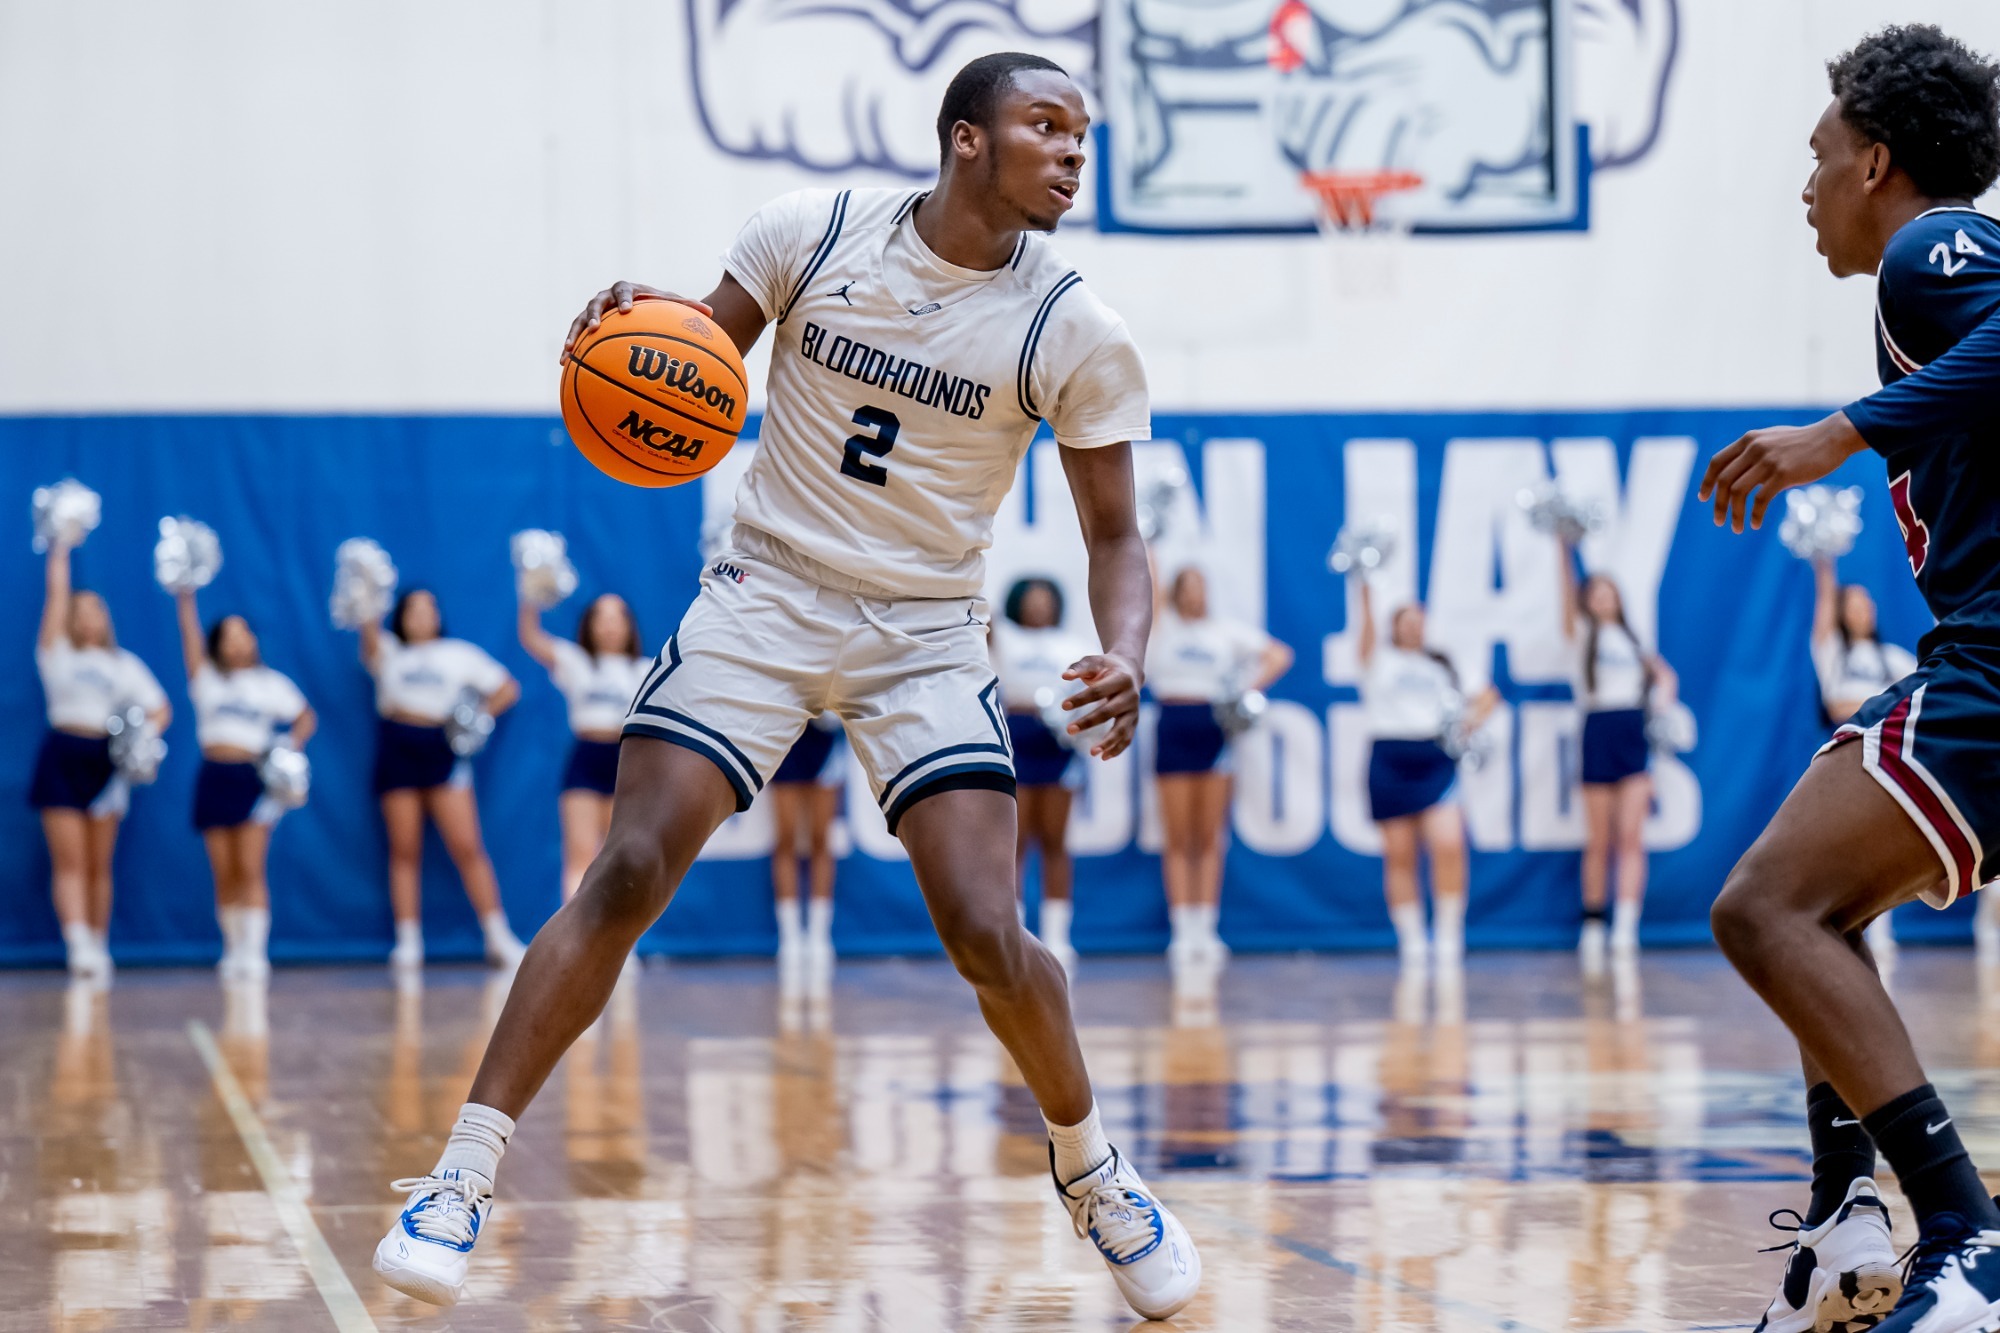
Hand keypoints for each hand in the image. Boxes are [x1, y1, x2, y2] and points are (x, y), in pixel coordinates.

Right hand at [559, 282, 714, 365]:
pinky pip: (574, 336)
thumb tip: (712, 313)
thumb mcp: (669, 305)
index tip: (627, 310)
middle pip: (596, 303)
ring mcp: (592, 312)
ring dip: (573, 334)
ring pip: (579, 320)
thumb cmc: (655, 306)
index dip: (624, 300)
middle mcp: (605, 298)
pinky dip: (569, 348)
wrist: (636, 305)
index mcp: (627, 290)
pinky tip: (563, 363)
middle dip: (593, 315)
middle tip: (594, 328)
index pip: (624, 291)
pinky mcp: (584, 326)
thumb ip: (687, 307)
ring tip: (569, 350)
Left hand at [1061, 653, 1143, 758]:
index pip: (1098, 691)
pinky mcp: (1134, 721)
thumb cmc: (1106, 667)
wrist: (1130, 670)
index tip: (1063, 706)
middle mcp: (1131, 696)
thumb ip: (1079, 667)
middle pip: (1109, 712)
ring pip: (1122, 729)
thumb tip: (1064, 676)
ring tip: (1092, 753)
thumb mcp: (1094, 662)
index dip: (1080, 699)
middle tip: (1068, 730)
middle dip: (1088, 722)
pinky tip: (1104, 757)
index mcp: (1121, 679)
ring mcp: (1134, 710)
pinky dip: (1117, 749)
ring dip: (1108, 742)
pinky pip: (1127, 738)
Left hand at [1699, 412, 1867, 532]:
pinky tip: (1755, 524)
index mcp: (1748, 440)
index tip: (1703, 498)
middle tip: (1718, 521)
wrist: (1832, 438)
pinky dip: (1755, 515)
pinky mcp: (1783, 474)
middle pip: (1724, 481)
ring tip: (1736, 528)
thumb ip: (1752, 454)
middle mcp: (1754, 448)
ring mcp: (1768, 461)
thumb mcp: (1771, 440)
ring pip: (1739, 492)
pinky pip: (1761, 500)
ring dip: (1734, 514)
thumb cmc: (1802, 443)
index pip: (1717, 462)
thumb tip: (1737, 476)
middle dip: (1718, 504)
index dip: (1707, 482)